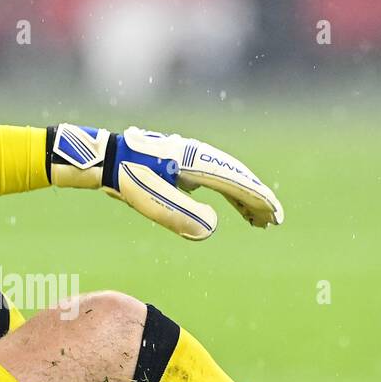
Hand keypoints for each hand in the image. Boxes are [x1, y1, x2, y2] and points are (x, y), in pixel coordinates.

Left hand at [49, 124, 282, 239]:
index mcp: (194, 161)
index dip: (257, 199)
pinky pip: (217, 179)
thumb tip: (213, 226)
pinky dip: (230, 194)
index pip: (235, 181)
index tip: (274, 216)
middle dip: (257, 199)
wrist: (106, 159)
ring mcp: (194, 158)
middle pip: (238, 177)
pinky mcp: (187, 164)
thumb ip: (181, 215)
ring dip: (246, 199)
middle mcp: (199, 155)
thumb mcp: (151, 201)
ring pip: (229, 178)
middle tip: (274, 221)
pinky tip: (237, 209)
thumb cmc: (127, 179)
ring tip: (260, 221)